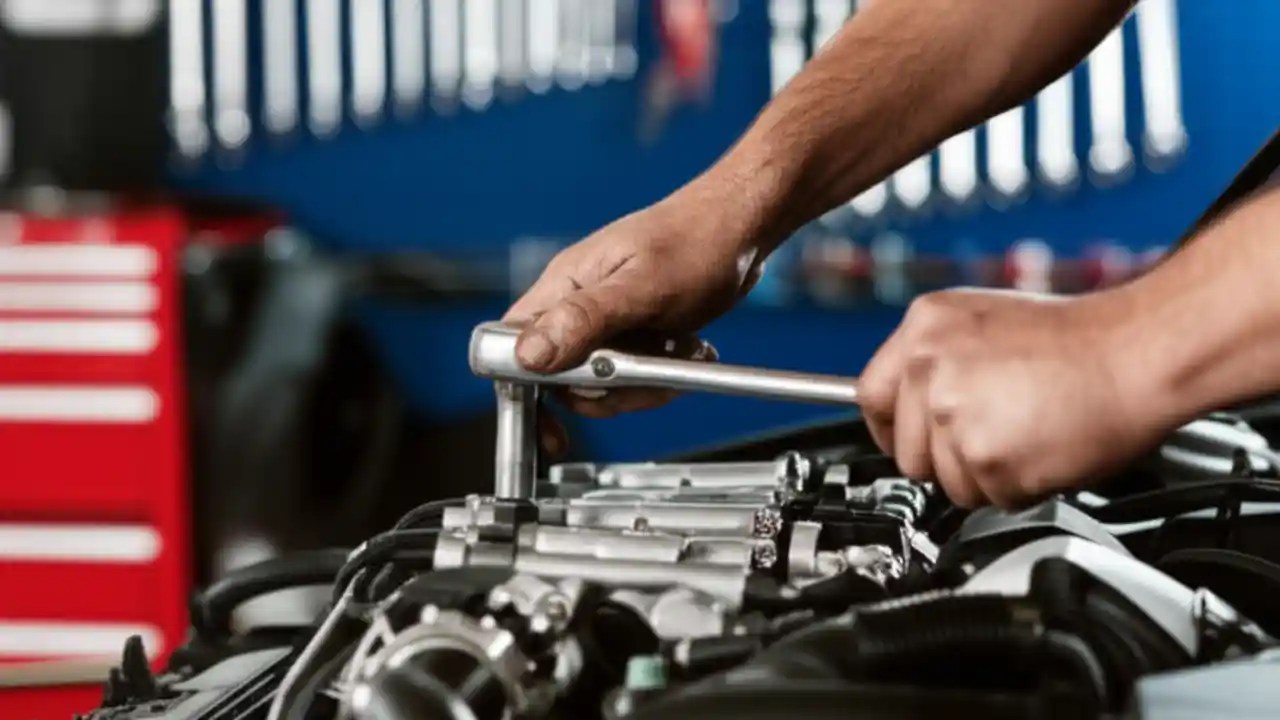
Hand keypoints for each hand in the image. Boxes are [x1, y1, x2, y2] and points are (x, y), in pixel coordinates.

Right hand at [504, 177, 769, 419]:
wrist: (742, 226)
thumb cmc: (697, 239)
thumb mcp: (642, 286)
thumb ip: (585, 320)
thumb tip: (530, 355)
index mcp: (563, 285)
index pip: (512, 345)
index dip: (524, 386)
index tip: (551, 423)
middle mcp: (575, 302)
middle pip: (557, 377)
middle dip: (602, 390)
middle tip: (641, 377)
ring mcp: (603, 319)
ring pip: (597, 383)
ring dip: (639, 385)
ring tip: (673, 359)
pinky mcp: (631, 331)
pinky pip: (628, 374)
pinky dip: (657, 376)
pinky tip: (682, 353)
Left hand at [859, 288, 1173, 508]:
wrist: (1135, 353)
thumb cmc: (1077, 340)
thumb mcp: (981, 324)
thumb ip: (935, 360)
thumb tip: (907, 403)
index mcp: (924, 326)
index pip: (868, 396)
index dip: (891, 428)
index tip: (908, 439)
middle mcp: (929, 368)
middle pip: (905, 452)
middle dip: (944, 459)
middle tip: (992, 437)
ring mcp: (954, 415)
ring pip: (945, 482)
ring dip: (984, 476)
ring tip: (1024, 435)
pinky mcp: (986, 458)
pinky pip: (988, 498)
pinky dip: (1017, 487)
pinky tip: (1041, 449)